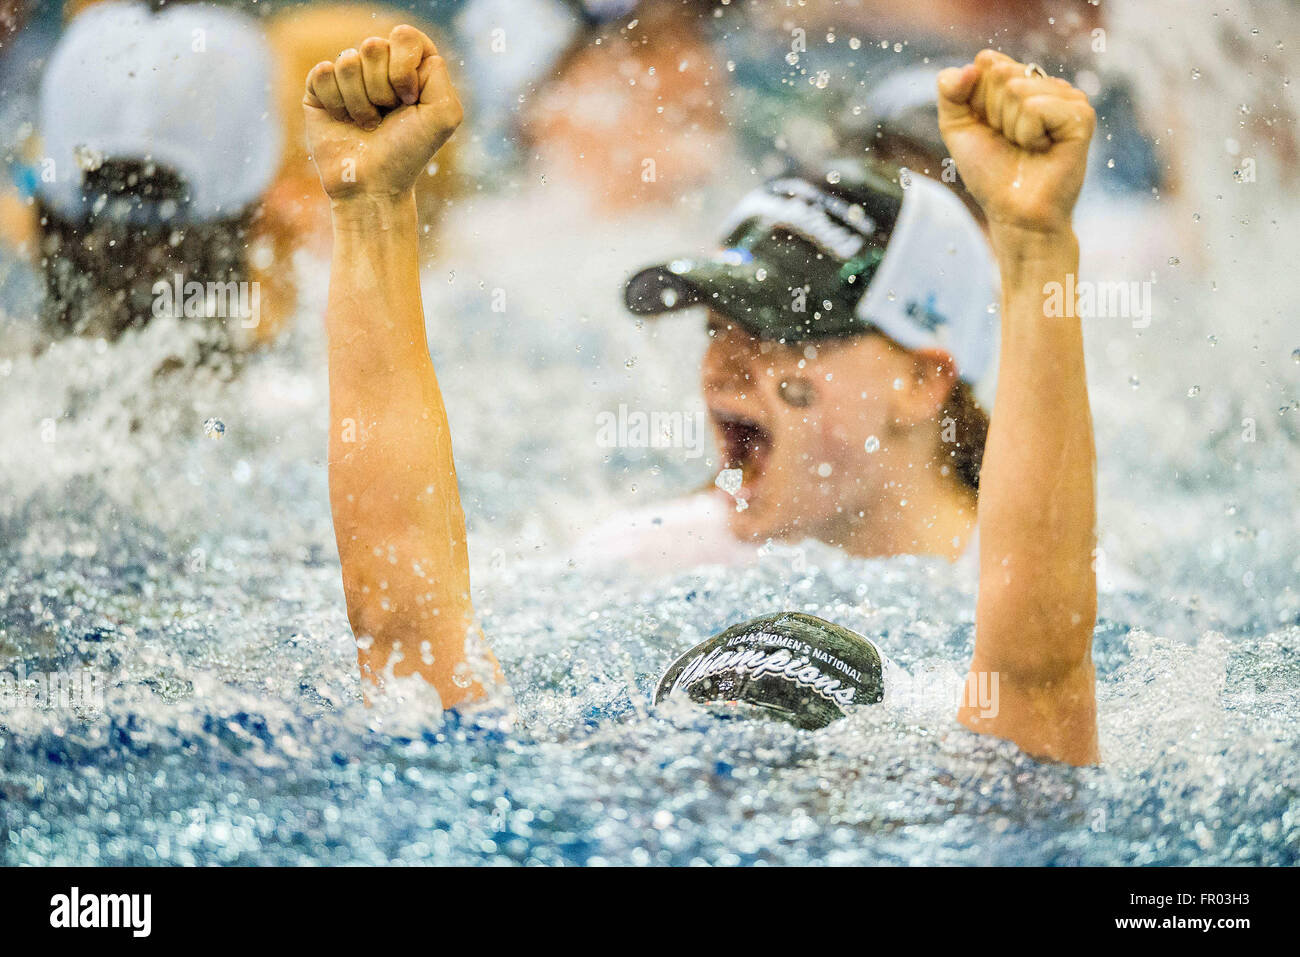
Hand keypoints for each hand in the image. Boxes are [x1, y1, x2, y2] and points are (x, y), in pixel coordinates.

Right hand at [303, 25, 461, 201]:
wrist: (372, 184)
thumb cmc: (408, 152)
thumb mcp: (444, 115)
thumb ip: (438, 71)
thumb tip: (403, 45)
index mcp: (409, 67)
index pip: (405, 36)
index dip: (405, 68)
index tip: (409, 100)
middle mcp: (378, 67)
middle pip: (374, 45)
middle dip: (382, 89)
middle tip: (386, 115)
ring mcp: (349, 76)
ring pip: (348, 61)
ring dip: (360, 102)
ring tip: (366, 123)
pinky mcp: (320, 88)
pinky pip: (324, 72)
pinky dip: (337, 103)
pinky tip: (343, 121)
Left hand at [937, 50, 1094, 234]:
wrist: (1014, 213)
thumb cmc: (991, 173)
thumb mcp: (957, 128)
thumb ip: (950, 91)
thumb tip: (971, 66)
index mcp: (1020, 81)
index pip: (986, 62)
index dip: (977, 101)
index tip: (990, 129)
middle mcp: (1046, 84)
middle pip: (1001, 73)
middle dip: (993, 114)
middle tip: (1010, 141)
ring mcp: (1067, 97)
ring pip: (1017, 90)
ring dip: (1011, 128)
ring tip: (1027, 147)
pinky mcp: (1081, 114)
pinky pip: (1036, 107)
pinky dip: (1029, 135)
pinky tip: (1043, 149)